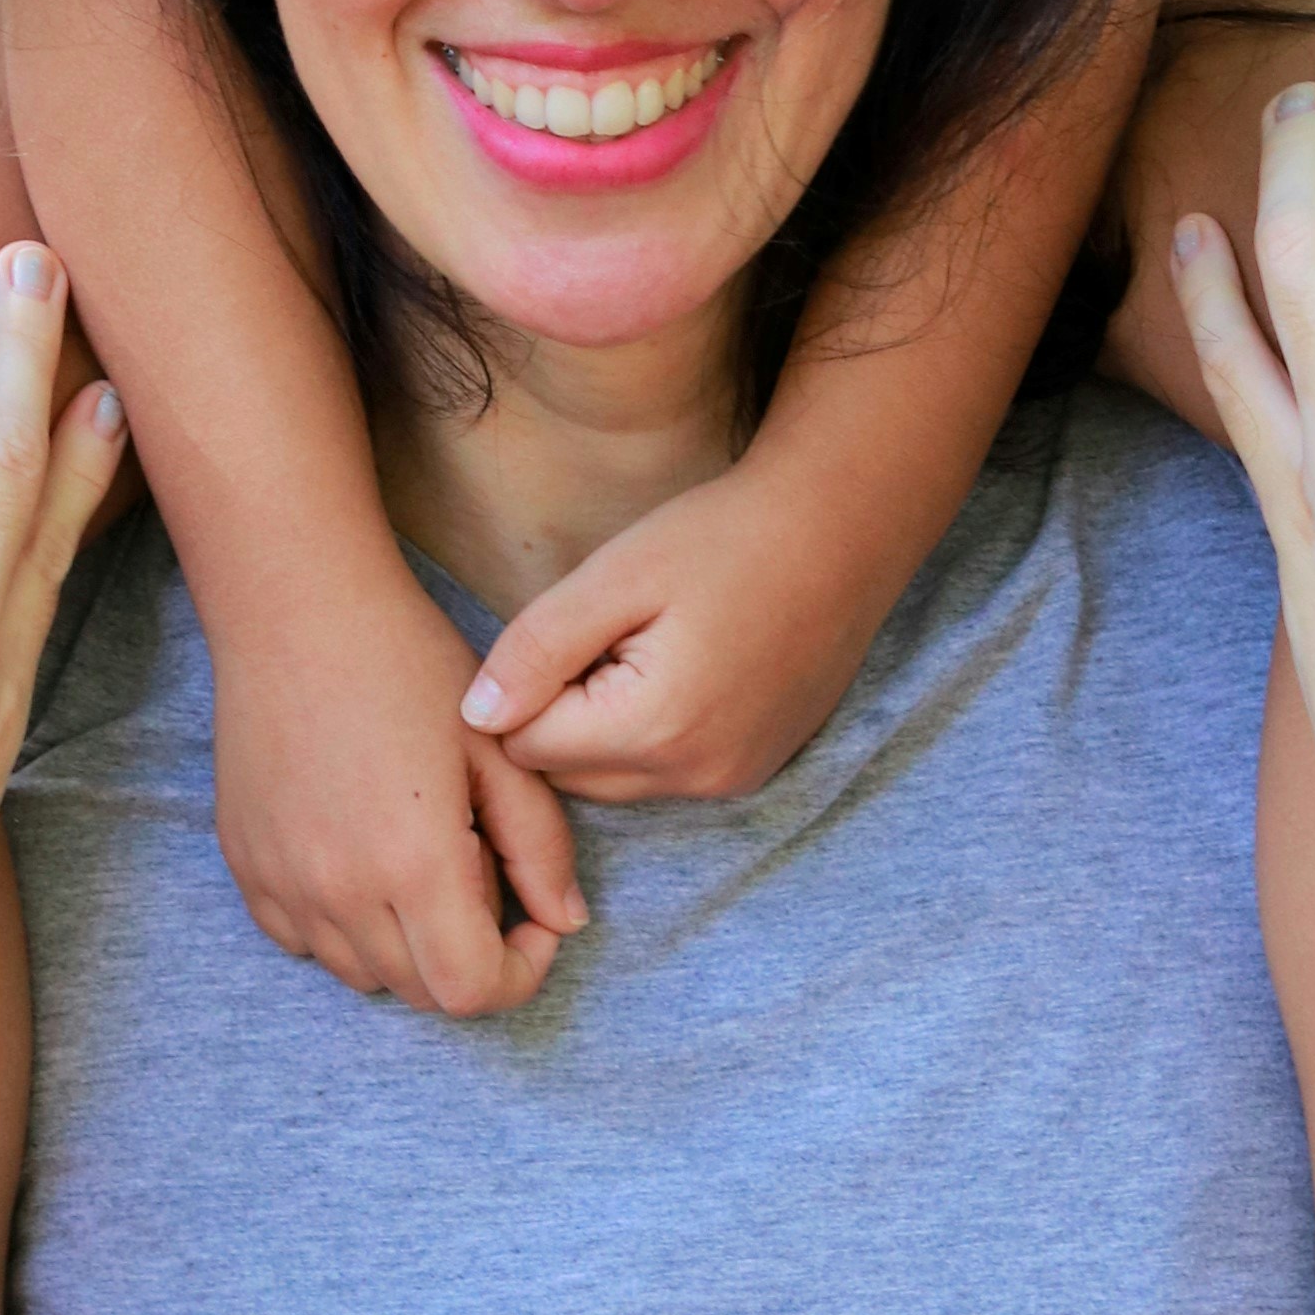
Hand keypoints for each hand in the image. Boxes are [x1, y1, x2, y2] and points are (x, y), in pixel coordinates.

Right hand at [208, 542, 586, 1017]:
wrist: (296, 611)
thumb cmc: (408, 664)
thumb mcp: (499, 750)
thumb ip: (541, 846)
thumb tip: (566, 921)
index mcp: (413, 864)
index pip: (471, 991)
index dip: (520, 971)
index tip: (533, 919)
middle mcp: (339, 892)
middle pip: (420, 992)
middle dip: (470, 958)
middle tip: (484, 876)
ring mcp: (282, 883)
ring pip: (360, 974)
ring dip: (407, 946)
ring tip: (423, 863)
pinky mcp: (245, 865)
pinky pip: (302, 940)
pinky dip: (344, 926)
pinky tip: (363, 857)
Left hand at [456, 455, 885, 802]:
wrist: (840, 533)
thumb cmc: (723, 539)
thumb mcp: (614, 577)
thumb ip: (536, 649)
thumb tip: (474, 716)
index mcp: (651, 728)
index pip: (527, 746)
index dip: (528, 685)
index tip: (567, 630)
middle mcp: (694, 775)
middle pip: (567, 775)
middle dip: (562, 716)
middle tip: (605, 636)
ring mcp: (729, 781)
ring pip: (614, 781)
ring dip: (605, 731)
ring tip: (645, 648)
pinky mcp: (752, 771)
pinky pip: (665, 776)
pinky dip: (653, 737)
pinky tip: (684, 667)